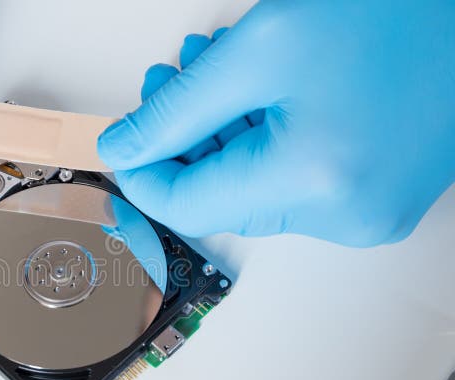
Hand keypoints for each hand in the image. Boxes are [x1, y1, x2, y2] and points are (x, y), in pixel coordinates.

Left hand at [97, 0, 454, 246]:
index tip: (123, 137)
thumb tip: (124, 146)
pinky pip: (292, 183)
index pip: (187, 206)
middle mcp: (343, 217)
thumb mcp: (261, 49)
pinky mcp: (375, 200)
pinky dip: (260, 142)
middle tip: (167, 83)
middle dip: (183, 140)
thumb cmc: (399, 13)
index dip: (143, 172)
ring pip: (253, 188)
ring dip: (219, 135)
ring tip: (207, 73)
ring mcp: (364, 215)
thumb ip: (178, 109)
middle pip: (219, 197)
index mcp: (314, 182)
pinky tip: (251, 95)